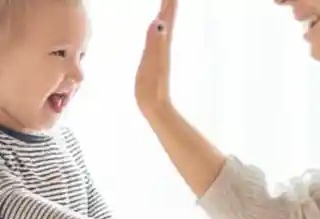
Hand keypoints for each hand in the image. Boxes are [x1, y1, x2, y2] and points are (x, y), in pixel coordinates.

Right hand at [135, 0, 176, 115]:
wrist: (155, 107)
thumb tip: (159, 22)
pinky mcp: (156, 58)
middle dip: (168, 3)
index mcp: (162, 43)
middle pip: (167, 18)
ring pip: (164, 24)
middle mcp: (164, 44)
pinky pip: (159, 34)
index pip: (166, 16)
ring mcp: (161, 51)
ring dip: (166, 11)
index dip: (168, 2)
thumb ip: (155, 43)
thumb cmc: (151, 88)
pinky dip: (160, 24)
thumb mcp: (152, 65)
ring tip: (167, 1)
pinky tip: (158, 25)